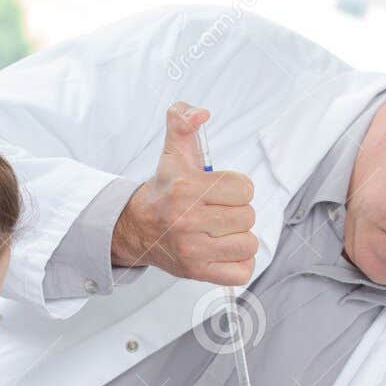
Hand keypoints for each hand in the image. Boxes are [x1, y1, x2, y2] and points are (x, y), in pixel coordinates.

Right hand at [110, 102, 257, 285]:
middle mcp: (188, 221)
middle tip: (219, 212)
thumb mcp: (174, 151)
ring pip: (248, 244)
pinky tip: (225, 251)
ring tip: (221, 232)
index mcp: (187, 189)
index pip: (244, 188)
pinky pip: (242, 272)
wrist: (138, 228)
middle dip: (238, 212)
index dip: (237, 188)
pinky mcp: (197, 272)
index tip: (221, 191)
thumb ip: (183, 121)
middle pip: (248, 216)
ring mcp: (193, 250)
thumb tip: (200, 113)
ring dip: (239, 238)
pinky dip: (239, 263)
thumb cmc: (166, 190)